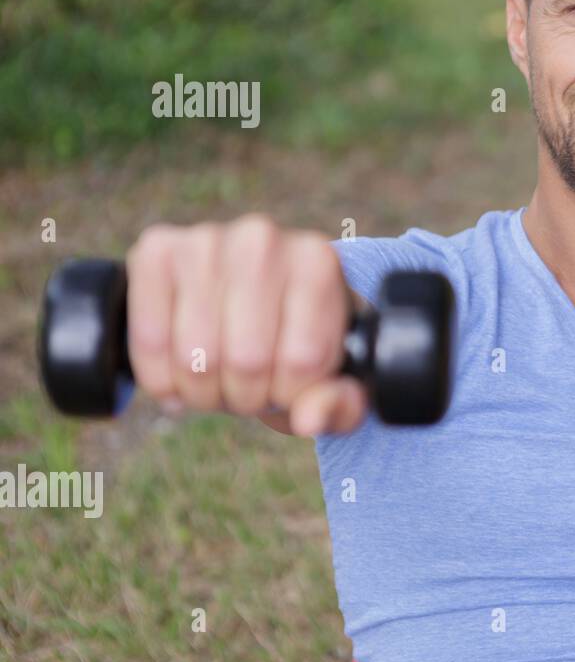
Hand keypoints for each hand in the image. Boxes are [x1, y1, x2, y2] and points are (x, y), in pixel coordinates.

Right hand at [124, 214, 366, 435]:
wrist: (256, 299)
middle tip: (249, 386)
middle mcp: (262, 240)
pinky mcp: (156, 250)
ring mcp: (205, 240)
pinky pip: (148, 341)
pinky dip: (161, 379)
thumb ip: (338, 404)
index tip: (289, 384)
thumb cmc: (299, 340)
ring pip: (194, 358)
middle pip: (245, 360)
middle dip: (245, 396)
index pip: (301, 360)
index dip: (289, 393)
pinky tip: (179, 375)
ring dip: (203, 392)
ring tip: (220, 378)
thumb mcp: (333, 378)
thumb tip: (309, 421)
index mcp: (317, 263)